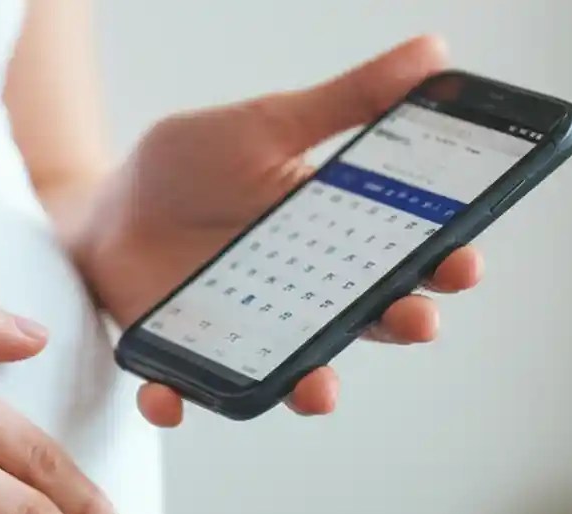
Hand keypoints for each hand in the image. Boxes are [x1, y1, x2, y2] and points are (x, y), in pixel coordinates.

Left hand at [77, 36, 480, 424]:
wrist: (108, 206)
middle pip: (363, 324)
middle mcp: (299, 303)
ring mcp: (241, 337)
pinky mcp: (179, 358)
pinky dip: (175, 401)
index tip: (464, 260)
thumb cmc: (189, 167)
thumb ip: (345, 102)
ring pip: (287, 376)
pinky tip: (171, 399)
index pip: (403, 260)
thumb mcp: (267, 124)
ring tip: (320, 388)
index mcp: (332, 245)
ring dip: (308, 387)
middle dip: (396, 325)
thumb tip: (432, 55)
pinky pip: (181, 390)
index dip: (441, 264)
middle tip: (416, 320)